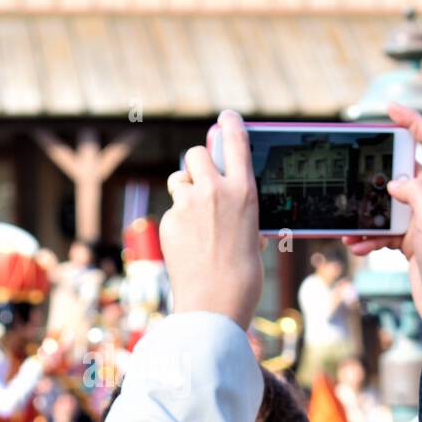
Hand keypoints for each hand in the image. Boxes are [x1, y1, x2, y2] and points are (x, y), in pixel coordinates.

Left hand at [161, 110, 261, 330]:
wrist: (216, 304)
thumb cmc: (242, 274)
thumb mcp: (252, 232)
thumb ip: (238, 205)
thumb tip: (225, 189)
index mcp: (245, 192)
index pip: (236, 143)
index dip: (230, 125)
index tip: (225, 117)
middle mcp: (215, 191)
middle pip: (196, 153)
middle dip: (197, 164)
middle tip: (200, 181)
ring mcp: (189, 205)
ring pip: (179, 181)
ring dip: (184, 192)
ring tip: (195, 219)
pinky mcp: (168, 220)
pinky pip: (171, 211)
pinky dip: (177, 222)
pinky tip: (187, 245)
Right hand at [343, 103, 421, 331]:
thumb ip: (415, 192)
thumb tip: (394, 182)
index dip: (413, 121)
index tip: (389, 109)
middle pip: (403, 170)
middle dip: (376, 172)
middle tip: (356, 169)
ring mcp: (421, 221)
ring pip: (386, 204)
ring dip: (366, 213)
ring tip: (349, 225)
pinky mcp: (410, 241)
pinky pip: (382, 230)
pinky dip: (367, 237)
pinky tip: (356, 247)